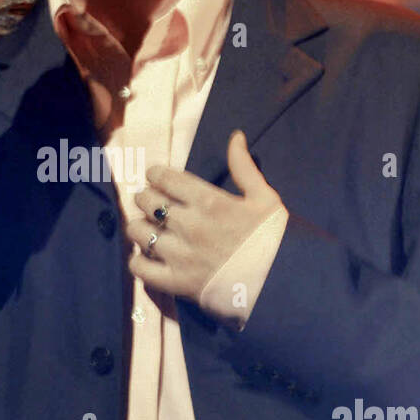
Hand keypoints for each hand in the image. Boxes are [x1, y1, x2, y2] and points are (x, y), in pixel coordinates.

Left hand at [125, 130, 285, 304]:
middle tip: (150, 201)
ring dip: (139, 226)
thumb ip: (244, 167)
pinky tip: (145, 255)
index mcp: (209, 202)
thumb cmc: (274, 239)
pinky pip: (141, 268)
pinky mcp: (177, 282)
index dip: (155, 174)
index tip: (155, 177)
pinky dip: (138, 260)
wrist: (282, 283)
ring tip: (147, 227)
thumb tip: (235, 136)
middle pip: (147, 202)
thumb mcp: (265, 197)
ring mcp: (181, 255)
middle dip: (145, 197)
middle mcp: (190, 226)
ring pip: (139, 232)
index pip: (165, 178)